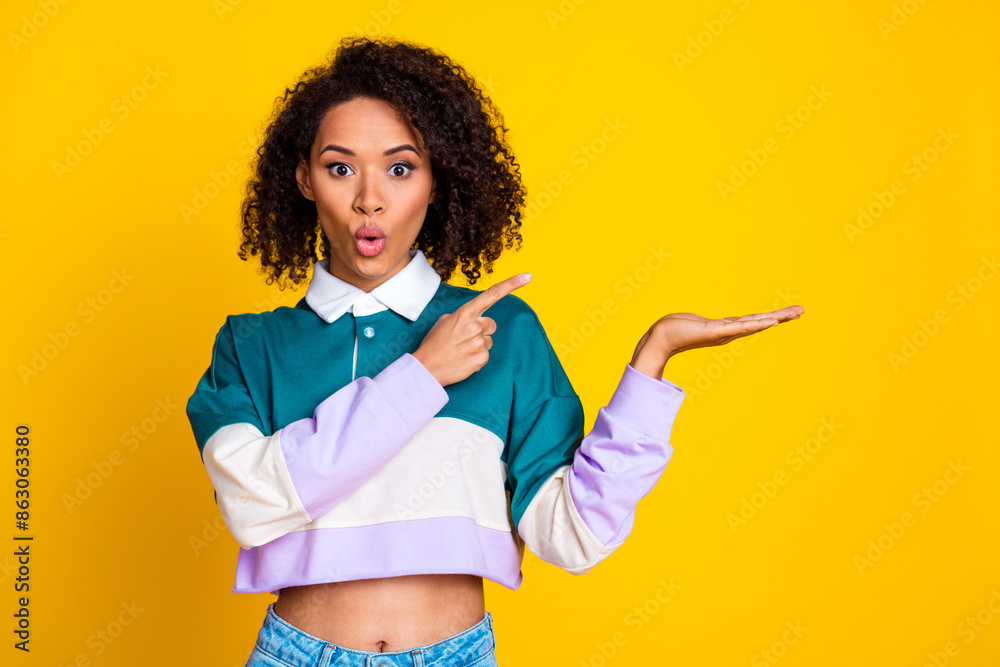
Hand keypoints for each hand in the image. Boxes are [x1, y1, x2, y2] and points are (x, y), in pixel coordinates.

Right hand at [412, 273, 531, 386]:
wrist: (426, 368)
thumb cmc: (434, 344)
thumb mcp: (444, 321)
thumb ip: (463, 316)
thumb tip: (474, 319)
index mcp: (465, 312)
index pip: (492, 294)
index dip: (512, 284)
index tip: (528, 276)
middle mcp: (476, 325)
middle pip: (492, 324)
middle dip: (482, 331)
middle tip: (464, 339)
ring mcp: (480, 342)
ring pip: (489, 341)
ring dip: (478, 345)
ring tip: (461, 351)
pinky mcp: (483, 358)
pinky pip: (486, 355)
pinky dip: (477, 358)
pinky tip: (464, 360)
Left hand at [630, 305, 804, 380]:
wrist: (662, 337)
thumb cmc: (675, 329)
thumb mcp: (698, 324)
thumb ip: (708, 325)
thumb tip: (708, 326)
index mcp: (726, 329)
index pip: (753, 321)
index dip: (771, 317)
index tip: (787, 313)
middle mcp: (729, 332)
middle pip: (760, 322)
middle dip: (782, 316)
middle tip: (802, 310)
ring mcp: (725, 332)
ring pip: (755, 324)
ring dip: (776, 318)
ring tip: (794, 313)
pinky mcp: (717, 331)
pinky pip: (741, 326)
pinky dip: (757, 324)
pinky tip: (771, 321)